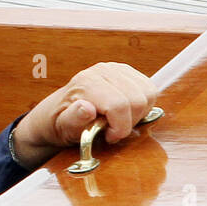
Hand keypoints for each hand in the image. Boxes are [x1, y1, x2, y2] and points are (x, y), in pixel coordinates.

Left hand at [10, 63, 157, 168]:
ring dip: (138, 113)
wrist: (57, 112)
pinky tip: (126, 111)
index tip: (109, 136)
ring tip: (119, 121)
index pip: (120, 106)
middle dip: (130, 122)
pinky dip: (143, 104)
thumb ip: (74, 119)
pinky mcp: (125, 71)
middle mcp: (102, 71)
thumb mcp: (64, 127)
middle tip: (114, 130)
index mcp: (86, 83)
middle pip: (138, 100)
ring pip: (148, 93)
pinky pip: (149, 88)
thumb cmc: (61, 122)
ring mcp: (115, 68)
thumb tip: (86, 108)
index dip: (120, 128)